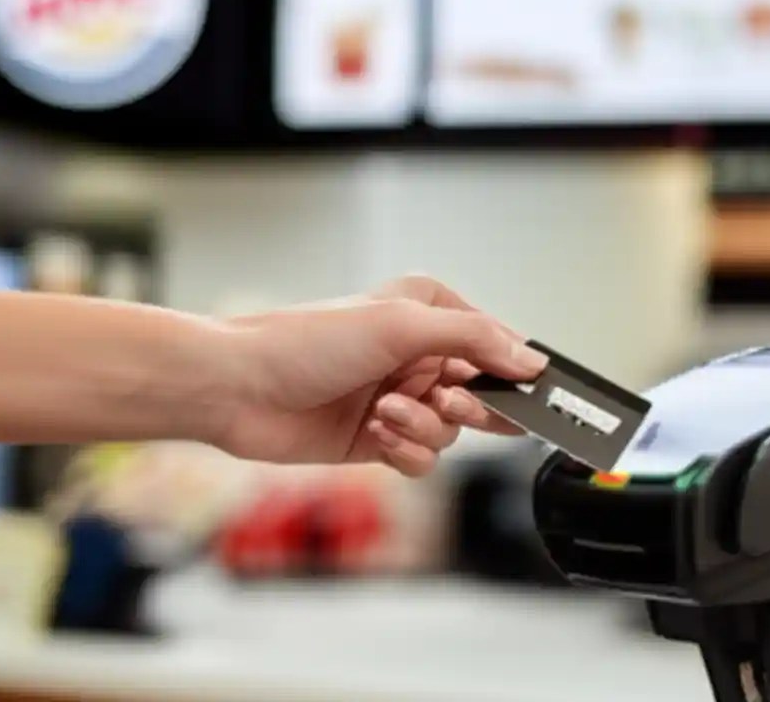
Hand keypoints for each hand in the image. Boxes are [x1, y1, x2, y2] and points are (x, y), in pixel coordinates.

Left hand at [214, 276, 546, 475]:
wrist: (237, 388)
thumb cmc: (306, 341)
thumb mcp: (402, 326)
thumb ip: (474, 340)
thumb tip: (529, 360)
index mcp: (427, 312)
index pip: (495, 343)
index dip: (512, 370)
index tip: (532, 392)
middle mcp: (417, 355)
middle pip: (482, 393)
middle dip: (469, 404)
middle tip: (449, 401)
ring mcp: (400, 398)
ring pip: (452, 429)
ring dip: (423, 426)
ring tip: (385, 414)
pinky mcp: (379, 439)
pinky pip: (424, 457)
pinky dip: (408, 451)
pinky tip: (377, 436)